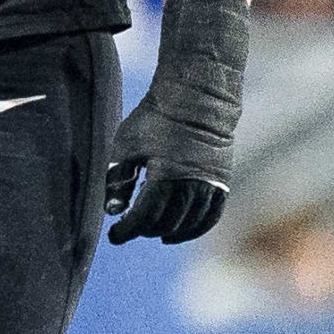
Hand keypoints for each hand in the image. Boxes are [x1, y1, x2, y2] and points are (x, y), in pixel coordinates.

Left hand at [106, 0, 250, 246]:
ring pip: (189, 223)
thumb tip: (112, 211)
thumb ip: (118, 179)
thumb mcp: (126, 144)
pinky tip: (180, 232)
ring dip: (169, 232)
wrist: (198, 97)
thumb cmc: (156, 118)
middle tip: (132, 226)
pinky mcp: (221, 182)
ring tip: (154, 233)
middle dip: (145, 229)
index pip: (144, 216)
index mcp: (164, 176)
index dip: (127, 230)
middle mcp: (190, 185)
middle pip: (165, 222)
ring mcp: (210, 185)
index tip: (114, 236)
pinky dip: (195, 229)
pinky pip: (210, 216)